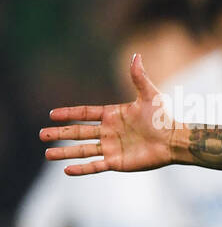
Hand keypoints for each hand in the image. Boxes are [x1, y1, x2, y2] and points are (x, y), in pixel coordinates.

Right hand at [40, 54, 180, 174]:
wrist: (174, 141)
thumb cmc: (163, 118)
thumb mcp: (150, 95)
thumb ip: (139, 77)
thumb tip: (136, 55)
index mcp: (113, 116)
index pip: (85, 114)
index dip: (69, 114)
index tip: (52, 114)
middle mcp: (109, 132)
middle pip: (79, 132)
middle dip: (60, 133)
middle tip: (42, 134)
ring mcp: (112, 148)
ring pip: (82, 150)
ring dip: (65, 152)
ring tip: (47, 153)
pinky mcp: (117, 162)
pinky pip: (95, 166)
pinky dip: (81, 169)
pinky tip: (66, 170)